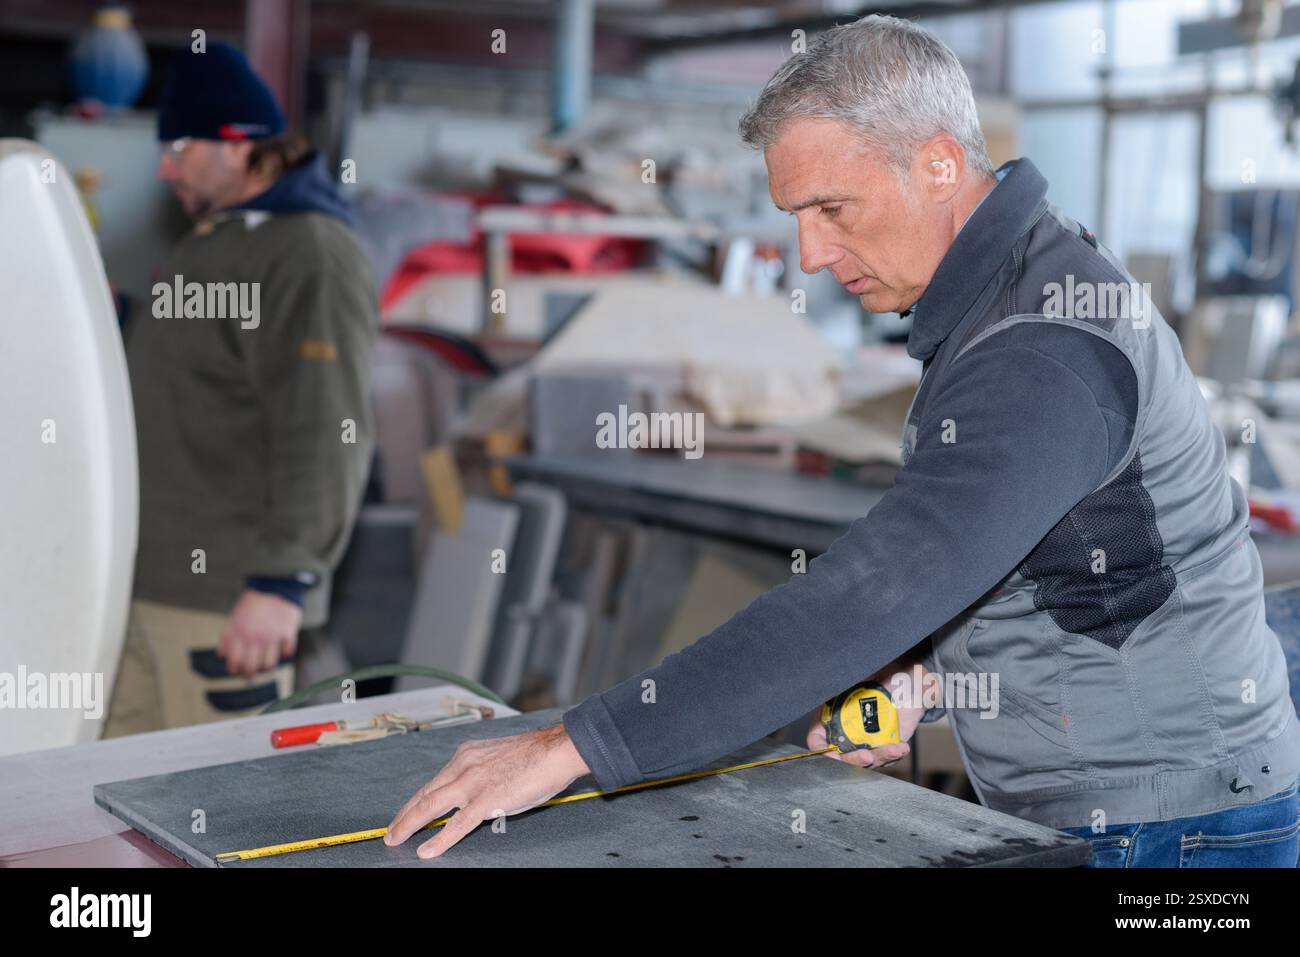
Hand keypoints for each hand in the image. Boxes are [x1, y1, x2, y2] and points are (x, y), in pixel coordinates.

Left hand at [218, 589, 301, 675]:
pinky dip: (284, 653)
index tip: (237, 670)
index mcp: (240, 633)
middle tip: (251, 674)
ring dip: (266, 668)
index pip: (235, 662)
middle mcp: (255, 637)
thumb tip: (221, 656)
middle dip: (250, 675)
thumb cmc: (253, 604)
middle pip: (251, 668)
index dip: (235, 670)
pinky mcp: (287, 632)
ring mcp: (272, 636)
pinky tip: (281, 649)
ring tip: (265, 666)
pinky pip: (287, 652)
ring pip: (269, 665)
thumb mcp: (234, 618)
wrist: (274, 586)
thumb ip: (226, 637)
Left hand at [385, 724, 589, 858]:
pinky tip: (428, 850)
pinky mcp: (487, 798)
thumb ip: (479, 774)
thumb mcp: (497, 759)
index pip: (433, 782)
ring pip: (432, 806)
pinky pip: (459, 823)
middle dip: (405, 814)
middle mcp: (464, 765)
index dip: (415, 801)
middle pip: (425, 794)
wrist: (556, 750)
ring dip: (411, 825)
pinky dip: (440, 838)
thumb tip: (470, 797)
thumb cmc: (534, 756)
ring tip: (396, 839)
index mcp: (466, 755)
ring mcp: (474, 782)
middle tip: (391, 831)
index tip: (403, 813)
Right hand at [808, 657, 930, 768]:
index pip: (817, 740)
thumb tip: (833, 681)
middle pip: (842, 756)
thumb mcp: (857, 674)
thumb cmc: (878, 674)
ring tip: (890, 750)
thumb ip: (843, 681)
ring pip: (867, 760)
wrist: (904, 679)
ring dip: (879, 757)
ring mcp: (866, 741)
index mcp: (832, 717)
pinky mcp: (885, 744)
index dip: (820, 749)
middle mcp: (847, 733)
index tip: (830, 753)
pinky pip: (887, 756)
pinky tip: (900, 748)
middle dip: (853, 760)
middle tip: (864, 756)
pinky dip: (894, 754)